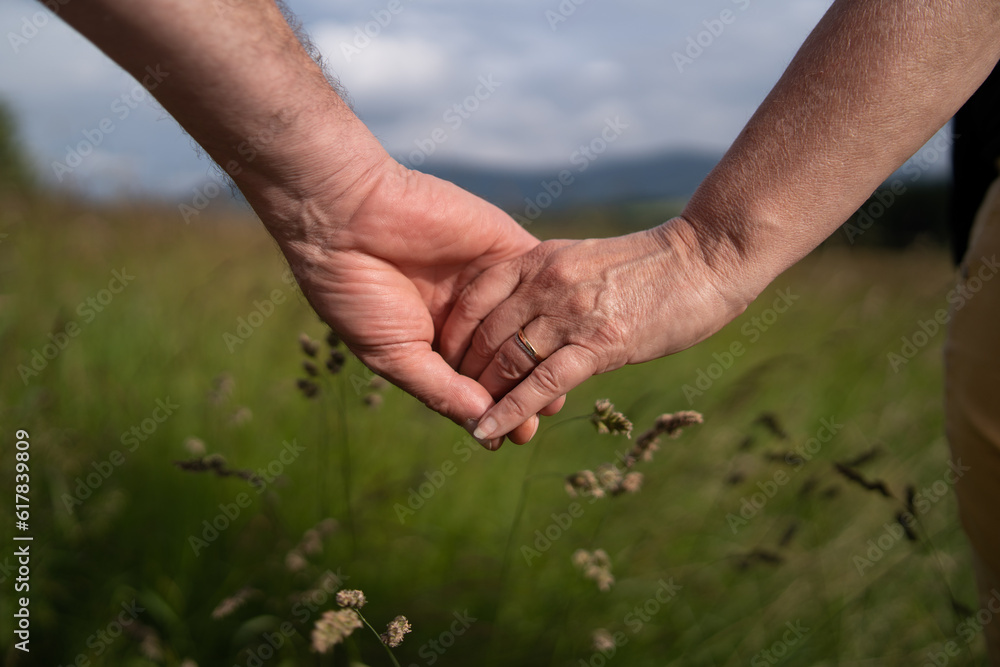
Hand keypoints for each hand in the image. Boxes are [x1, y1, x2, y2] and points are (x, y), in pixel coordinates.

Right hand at [268, 157, 561, 446]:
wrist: (347, 219)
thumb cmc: (356, 291)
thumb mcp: (393, 353)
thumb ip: (440, 389)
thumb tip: (485, 425)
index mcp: (434, 338)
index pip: (473, 381)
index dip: (494, 408)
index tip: (515, 437)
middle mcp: (465, 312)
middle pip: (506, 357)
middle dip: (523, 388)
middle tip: (541, 417)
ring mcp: (487, 280)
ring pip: (527, 323)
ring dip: (541, 355)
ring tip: (555, 390)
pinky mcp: (504, 247)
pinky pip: (537, 281)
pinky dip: (550, 307)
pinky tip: (562, 336)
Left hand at [441, 218, 748, 441]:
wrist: (706, 257)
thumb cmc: (650, 263)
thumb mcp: (582, 259)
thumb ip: (547, 283)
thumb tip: (521, 316)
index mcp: (538, 259)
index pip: (473, 298)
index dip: (453, 334)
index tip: (446, 360)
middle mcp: (545, 283)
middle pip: (485, 335)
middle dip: (465, 374)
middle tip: (456, 401)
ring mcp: (571, 313)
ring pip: (508, 360)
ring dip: (484, 397)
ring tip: (472, 423)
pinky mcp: (600, 343)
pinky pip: (544, 383)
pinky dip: (511, 410)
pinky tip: (490, 431)